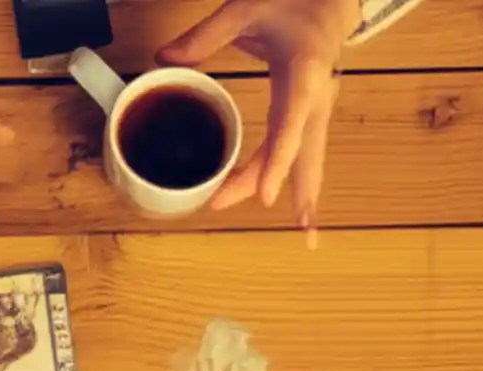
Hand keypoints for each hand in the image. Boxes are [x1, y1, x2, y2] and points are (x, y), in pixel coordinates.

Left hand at [158, 0, 360, 227]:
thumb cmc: (294, 1)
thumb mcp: (246, 8)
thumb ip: (205, 36)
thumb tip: (163, 60)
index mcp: (302, 74)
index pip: (288, 125)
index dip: (276, 162)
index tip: (264, 195)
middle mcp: (317, 97)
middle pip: (303, 152)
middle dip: (290, 189)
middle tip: (289, 228)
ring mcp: (319, 108)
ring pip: (309, 158)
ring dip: (305, 195)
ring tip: (308, 235)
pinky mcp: (313, 114)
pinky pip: (306, 152)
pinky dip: (303, 181)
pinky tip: (302, 210)